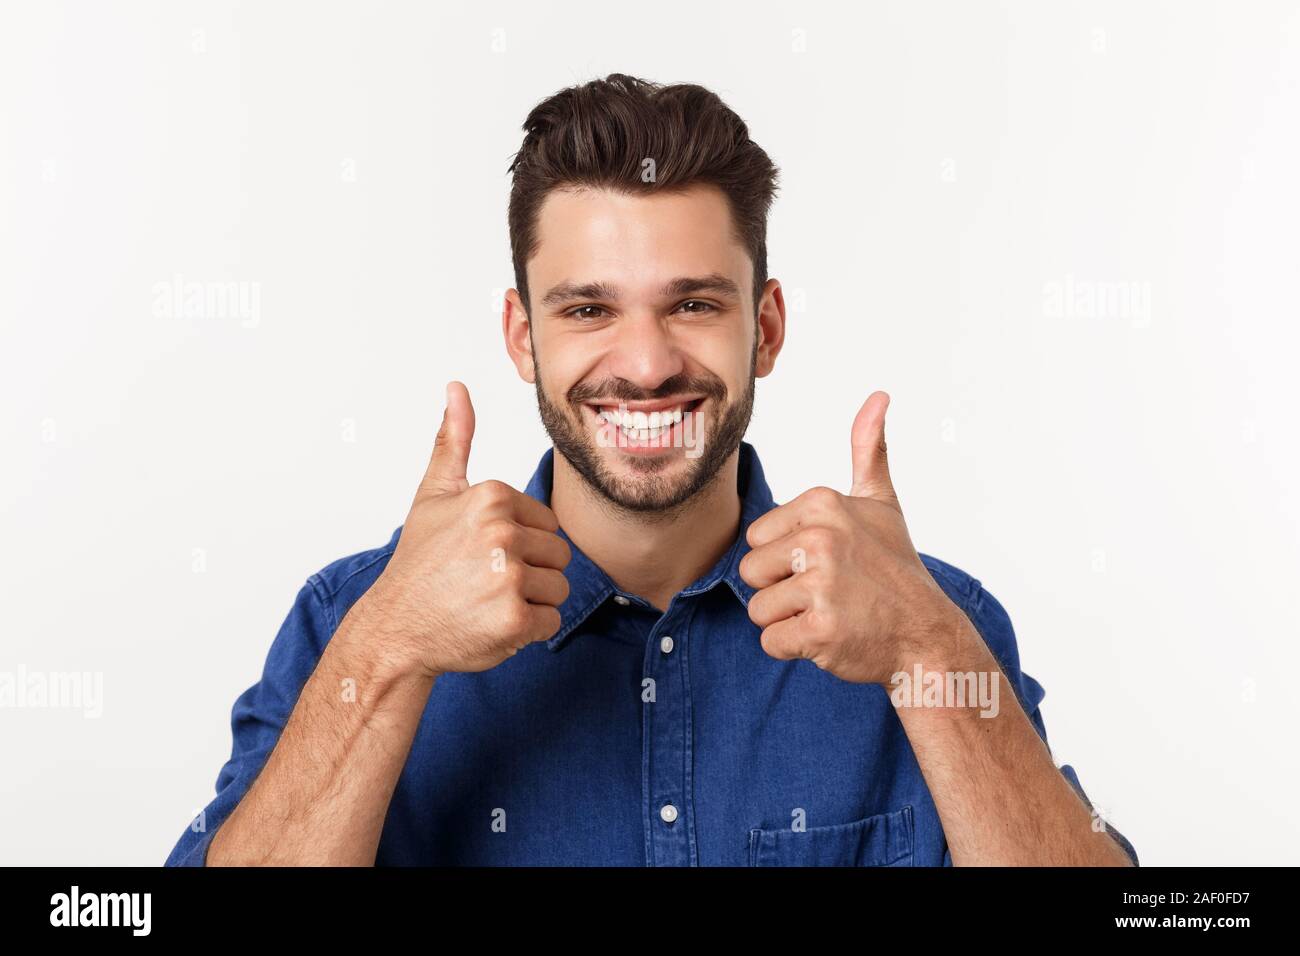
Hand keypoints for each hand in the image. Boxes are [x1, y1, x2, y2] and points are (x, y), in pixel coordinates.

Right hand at [358, 381, 570, 677]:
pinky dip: (527, 631)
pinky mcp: (514, 620)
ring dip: (531, 602)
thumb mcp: (434, 494)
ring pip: (558, 588)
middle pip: (559, 555)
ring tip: (488, 602)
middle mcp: (501, 533)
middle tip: (484, 581)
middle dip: (530, 573)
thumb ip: (455, 441)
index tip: (481, 553)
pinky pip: (551, 622)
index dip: (521, 543)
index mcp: (490, 497)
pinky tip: (491, 624)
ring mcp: (508, 578)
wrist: (395, 628)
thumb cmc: (419, 563)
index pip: (547, 523)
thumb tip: (457, 387)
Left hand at [738, 392, 971, 683]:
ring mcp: (823, 586)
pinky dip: (796, 649)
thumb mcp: (882, 503)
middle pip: (751, 571)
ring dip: (788, 622)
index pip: (757, 537)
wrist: (926, 634)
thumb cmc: (894, 568)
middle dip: (781, 591)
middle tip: (828, 593)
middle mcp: (823, 539)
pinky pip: (772, 642)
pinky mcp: (821, 630)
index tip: (827, 563)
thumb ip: (869, 450)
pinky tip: (831, 637)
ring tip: (830, 614)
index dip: (784, 558)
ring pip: (758, 610)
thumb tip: (878, 396)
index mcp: (824, 504)